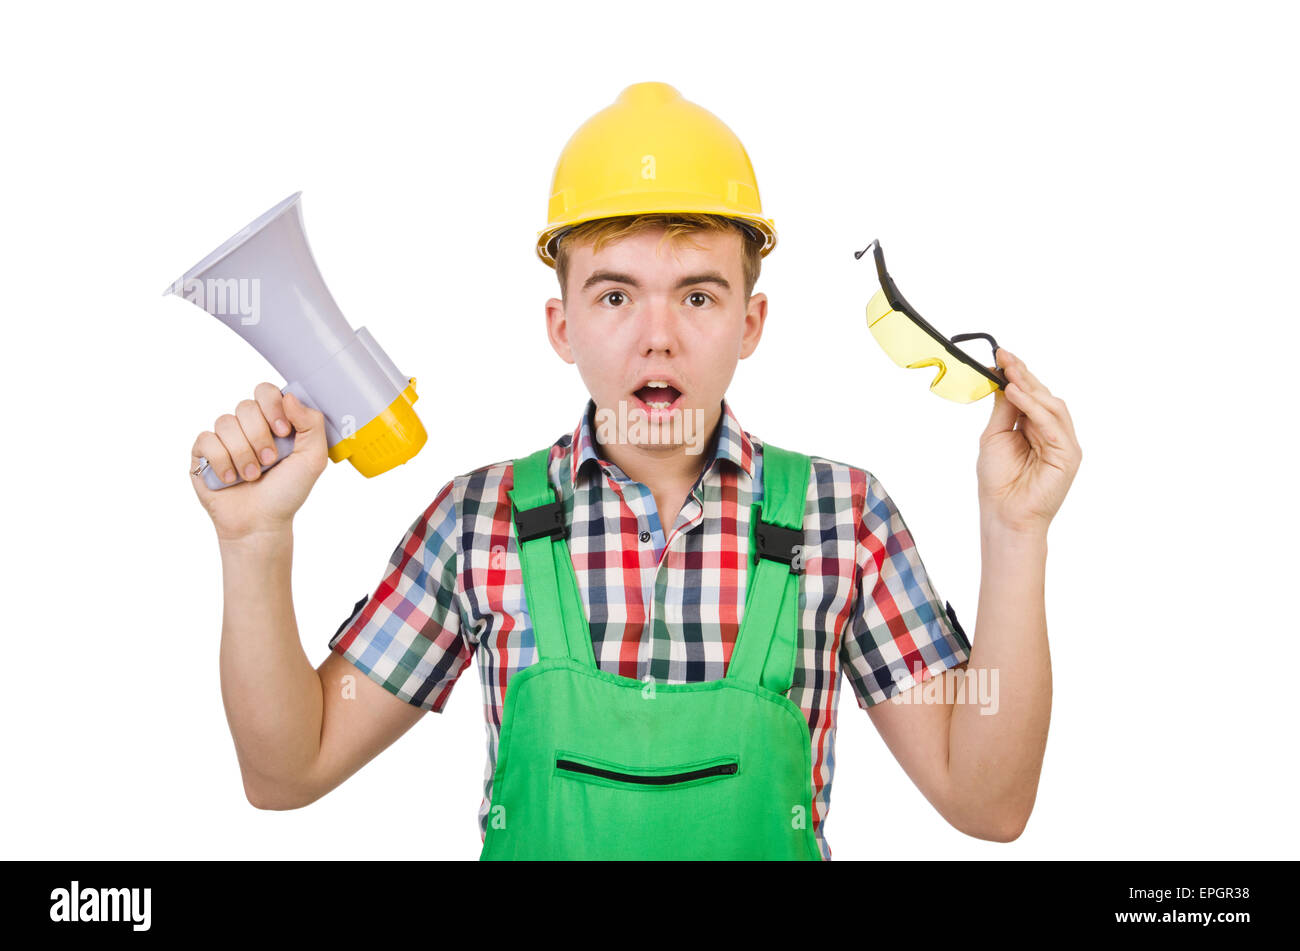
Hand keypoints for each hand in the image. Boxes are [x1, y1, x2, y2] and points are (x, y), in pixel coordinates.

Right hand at [189, 383, 328, 540]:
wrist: (260, 523)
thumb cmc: (287, 492)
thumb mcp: (312, 459)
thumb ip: (311, 424)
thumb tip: (289, 396)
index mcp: (273, 422)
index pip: (266, 392)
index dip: (273, 406)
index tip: (284, 431)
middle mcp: (247, 426)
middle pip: (246, 406)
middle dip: (260, 436)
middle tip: (270, 460)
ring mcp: (224, 438)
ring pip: (226, 422)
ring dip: (243, 453)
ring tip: (252, 476)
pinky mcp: (203, 453)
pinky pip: (206, 440)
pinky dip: (222, 461)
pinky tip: (231, 479)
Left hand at [976, 349, 1081, 534]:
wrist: (1004, 514)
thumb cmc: (998, 481)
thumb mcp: (995, 436)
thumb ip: (1004, 410)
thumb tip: (1004, 380)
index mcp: (1035, 427)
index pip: (1030, 394)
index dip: (1018, 374)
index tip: (1001, 355)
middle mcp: (1052, 432)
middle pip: (1043, 396)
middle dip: (1023, 375)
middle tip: (1005, 357)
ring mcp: (1063, 443)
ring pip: (1052, 405)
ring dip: (1030, 387)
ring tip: (1009, 374)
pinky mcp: (1068, 454)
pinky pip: (1053, 424)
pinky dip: (1034, 407)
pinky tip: (1016, 395)